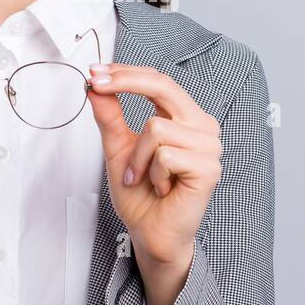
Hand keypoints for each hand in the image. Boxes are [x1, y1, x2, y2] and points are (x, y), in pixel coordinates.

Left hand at [86, 62, 221, 267]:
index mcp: (185, 116)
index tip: (95, 72)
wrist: (150, 233)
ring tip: (141, 177)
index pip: (158, 80)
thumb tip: (96, 86)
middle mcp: (202, 126)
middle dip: (125, 82)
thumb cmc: (140, 194)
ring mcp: (209, 146)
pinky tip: (160, 188)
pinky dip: (151, 174)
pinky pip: (165, 156)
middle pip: (164, 86)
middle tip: (96, 85)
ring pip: (157, 127)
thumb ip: (110, 116)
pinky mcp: (208, 168)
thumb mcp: (118, 148)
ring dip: (137, 157)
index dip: (126, 72)